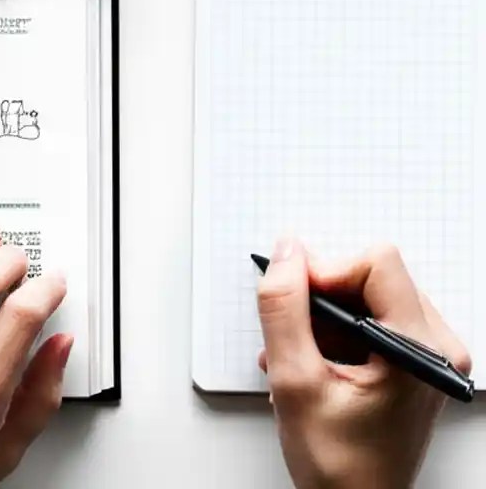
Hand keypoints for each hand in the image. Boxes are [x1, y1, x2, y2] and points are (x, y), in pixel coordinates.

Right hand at [256, 239, 472, 488]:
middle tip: (291, 339)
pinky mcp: (413, 361)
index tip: (292, 299)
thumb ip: (284, 311)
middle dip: (318, 301)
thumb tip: (285, 255)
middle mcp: (436, 347)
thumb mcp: (294, 381)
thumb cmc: (339, 465)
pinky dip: (333, 334)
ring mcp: (427, 355)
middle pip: (370, 278)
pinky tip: (312, 365)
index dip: (324, 272)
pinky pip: (370, 319)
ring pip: (365, 297)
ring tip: (297, 360)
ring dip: (320, 320)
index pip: (376, 264)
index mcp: (421, 350)